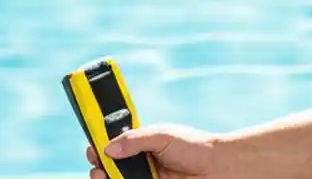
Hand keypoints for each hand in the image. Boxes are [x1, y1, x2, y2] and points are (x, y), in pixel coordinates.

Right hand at [86, 124, 222, 178]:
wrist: (218, 167)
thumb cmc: (194, 146)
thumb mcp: (162, 136)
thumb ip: (135, 140)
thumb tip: (108, 148)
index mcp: (142, 145)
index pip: (114, 147)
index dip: (100, 149)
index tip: (92, 150)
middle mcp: (141, 164)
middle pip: (110, 168)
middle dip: (99, 168)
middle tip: (98, 168)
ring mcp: (147, 178)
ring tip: (103, 177)